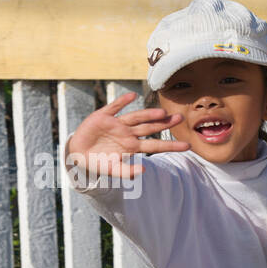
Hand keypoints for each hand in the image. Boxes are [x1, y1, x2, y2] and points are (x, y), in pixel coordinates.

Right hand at [64, 91, 188, 182]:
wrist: (78, 154)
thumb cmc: (99, 163)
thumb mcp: (113, 170)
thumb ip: (127, 171)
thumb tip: (144, 170)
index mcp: (133, 146)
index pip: (156, 145)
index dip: (171, 145)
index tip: (188, 146)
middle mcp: (128, 133)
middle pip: (150, 127)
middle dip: (164, 123)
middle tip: (181, 118)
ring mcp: (117, 124)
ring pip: (135, 117)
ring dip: (147, 114)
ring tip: (161, 112)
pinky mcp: (103, 116)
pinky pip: (114, 108)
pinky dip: (122, 102)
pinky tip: (132, 96)